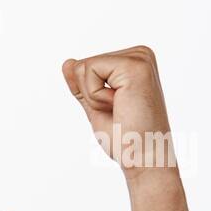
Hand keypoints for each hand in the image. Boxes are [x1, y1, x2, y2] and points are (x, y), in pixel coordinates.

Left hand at [62, 46, 176, 180]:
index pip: (85, 66)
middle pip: (82, 64)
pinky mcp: (135, 66)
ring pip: (84, 67)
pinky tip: (120, 105)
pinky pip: (90, 70)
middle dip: (90, 94)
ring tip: (120, 109)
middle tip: (117, 111)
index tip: (115, 108)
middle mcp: (140, 54)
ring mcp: (140, 58)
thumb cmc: (125, 136)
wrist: (142, 156)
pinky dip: (96, 96)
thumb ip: (83, 84)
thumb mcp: (96, 105)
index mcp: (133, 61)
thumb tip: (68, 62)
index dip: (89, 94)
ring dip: (94, 97)